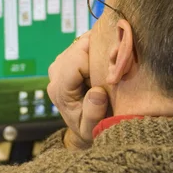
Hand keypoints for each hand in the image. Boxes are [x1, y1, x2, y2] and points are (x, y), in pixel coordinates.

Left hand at [48, 33, 108, 149]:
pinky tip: (105, 57)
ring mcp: (60, 64)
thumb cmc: (90, 129)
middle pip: (78, 48)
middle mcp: (55, 74)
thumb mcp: (92, 129)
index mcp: (60, 90)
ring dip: (98, 48)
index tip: (114, 71)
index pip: (77, 62)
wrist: (84, 128)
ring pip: (80, 43)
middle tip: (117, 61)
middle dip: (99, 50)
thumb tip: (97, 93)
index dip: (98, 62)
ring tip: (111, 61)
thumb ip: (93, 114)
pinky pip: (81, 44)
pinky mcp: (67, 59)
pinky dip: (95, 46)